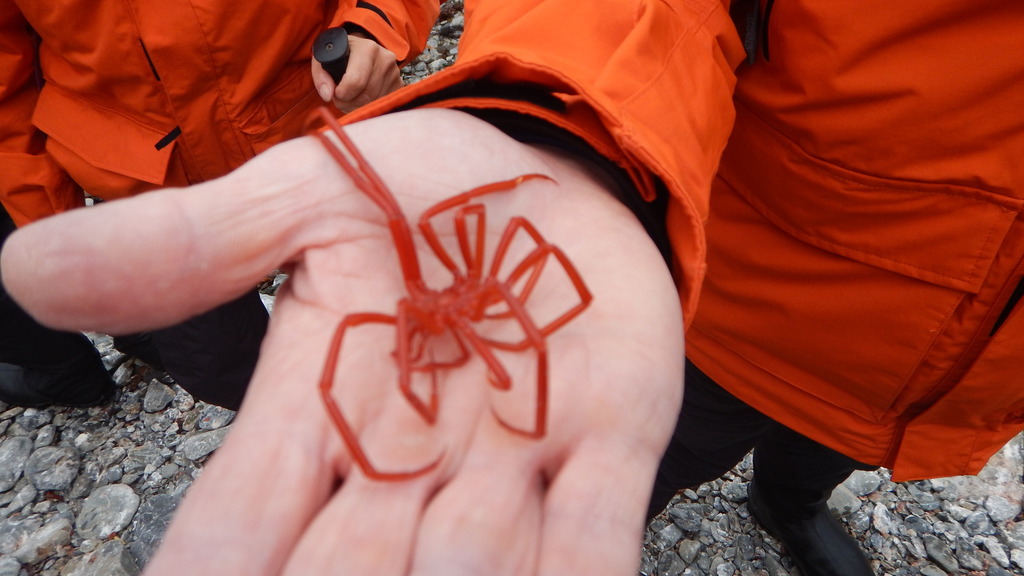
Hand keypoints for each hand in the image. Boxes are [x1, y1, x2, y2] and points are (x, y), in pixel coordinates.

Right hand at [2, 109, 683, 574]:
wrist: (556, 179)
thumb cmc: (427, 200)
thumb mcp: (306, 201)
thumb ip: (195, 246)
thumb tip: (28, 271)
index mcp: (323, 419)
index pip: (243, 530)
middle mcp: (413, 468)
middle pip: (354, 573)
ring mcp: (517, 463)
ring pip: (474, 566)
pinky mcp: (610, 441)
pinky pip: (594, 530)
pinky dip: (577, 572)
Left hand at [312, 31, 403, 112]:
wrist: (362, 49)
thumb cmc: (341, 54)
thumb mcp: (324, 56)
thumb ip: (320, 75)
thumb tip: (328, 95)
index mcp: (367, 48)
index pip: (355, 81)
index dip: (341, 94)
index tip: (336, 93)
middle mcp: (385, 59)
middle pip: (365, 96)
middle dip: (348, 103)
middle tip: (340, 98)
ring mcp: (394, 73)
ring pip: (374, 103)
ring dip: (357, 107)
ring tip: (350, 97)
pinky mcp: (399, 84)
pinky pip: (383, 104)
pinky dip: (369, 106)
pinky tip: (362, 98)